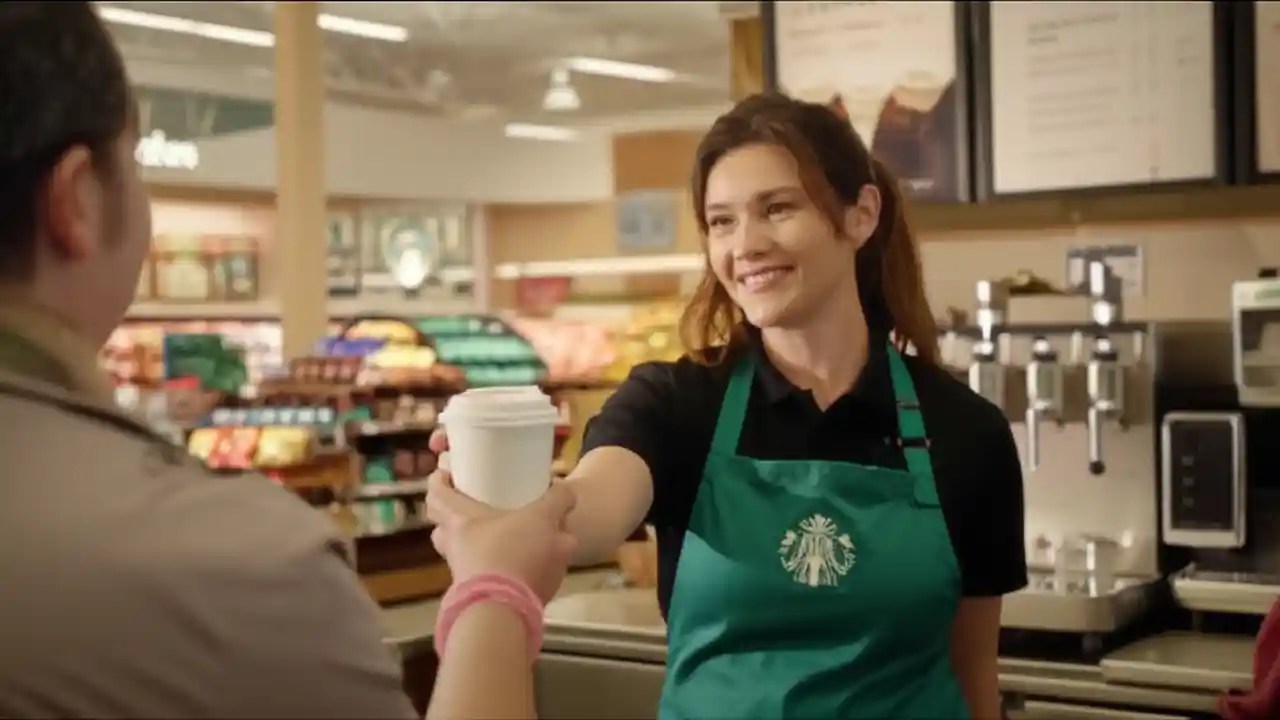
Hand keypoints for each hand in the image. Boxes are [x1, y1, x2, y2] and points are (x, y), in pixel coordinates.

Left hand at [425, 431, 577, 603]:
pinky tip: (525, 571)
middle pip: (441, 530)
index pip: (436, 496)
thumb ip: (556, 501)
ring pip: (464, 557)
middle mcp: (456, 548)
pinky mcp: (479, 599)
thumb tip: (564, 490)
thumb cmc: (514, 552)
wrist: (505, 612)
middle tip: (474, 510)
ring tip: (507, 541)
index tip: (446, 473)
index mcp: (460, 520)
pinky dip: (501, 572)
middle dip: (454, 520)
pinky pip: (486, 579)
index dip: (438, 482)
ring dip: (480, 549)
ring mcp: (465, 577)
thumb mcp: (543, 518)